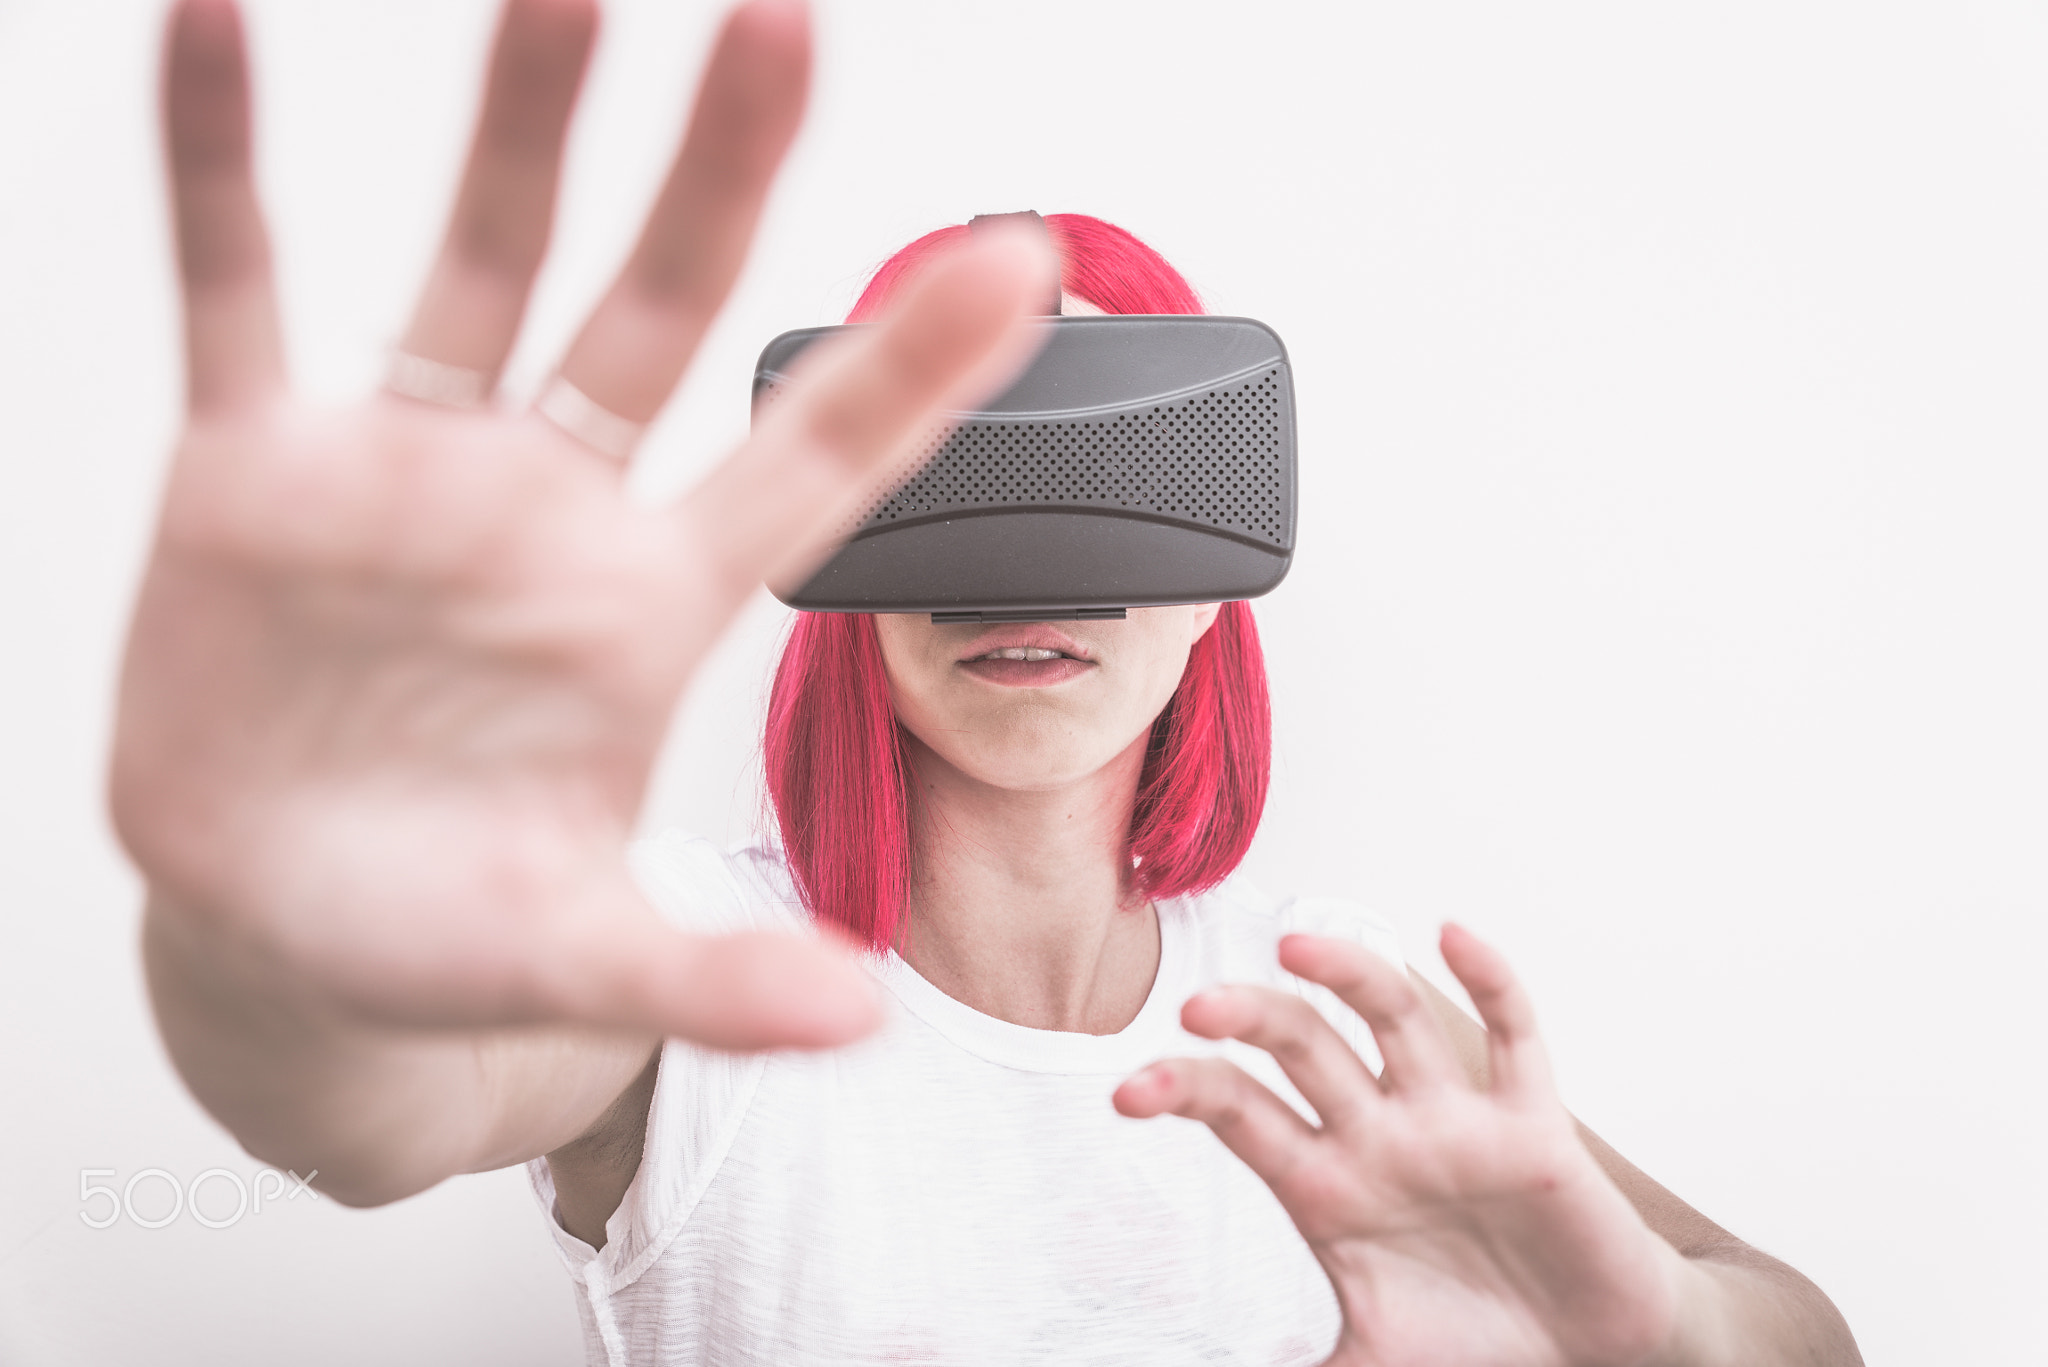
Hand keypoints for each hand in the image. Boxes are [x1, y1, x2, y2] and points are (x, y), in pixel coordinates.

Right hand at [112, 0, 1049, 1048]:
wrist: (290, 931)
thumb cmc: (449, 933)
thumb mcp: (576, 960)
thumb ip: (705, 978)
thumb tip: (859, 1019)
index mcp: (647, 612)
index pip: (812, 468)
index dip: (913, 372)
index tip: (1027, 265)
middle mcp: (546, 512)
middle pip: (656, 312)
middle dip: (718, 175)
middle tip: (782, 23)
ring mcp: (407, 475)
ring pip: (479, 266)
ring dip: (519, 126)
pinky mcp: (255, 471)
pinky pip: (237, 290)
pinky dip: (221, 167)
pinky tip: (216, 28)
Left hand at [1114, 926, 1690, 1366]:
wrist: (1581, 1351)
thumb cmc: (1469, 1338)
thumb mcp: (1366, 1363)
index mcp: (1327, 1182)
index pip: (1241, 1113)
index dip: (1185, 1091)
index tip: (1125, 1091)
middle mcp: (1381, 1132)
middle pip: (1304, 1046)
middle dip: (1253, 1020)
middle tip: (1199, 1006)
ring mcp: (1454, 1119)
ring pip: (1394, 1018)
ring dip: (1351, 975)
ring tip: (1297, 947)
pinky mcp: (1534, 1125)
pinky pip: (1516, 1035)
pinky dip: (1492, 980)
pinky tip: (1453, 935)